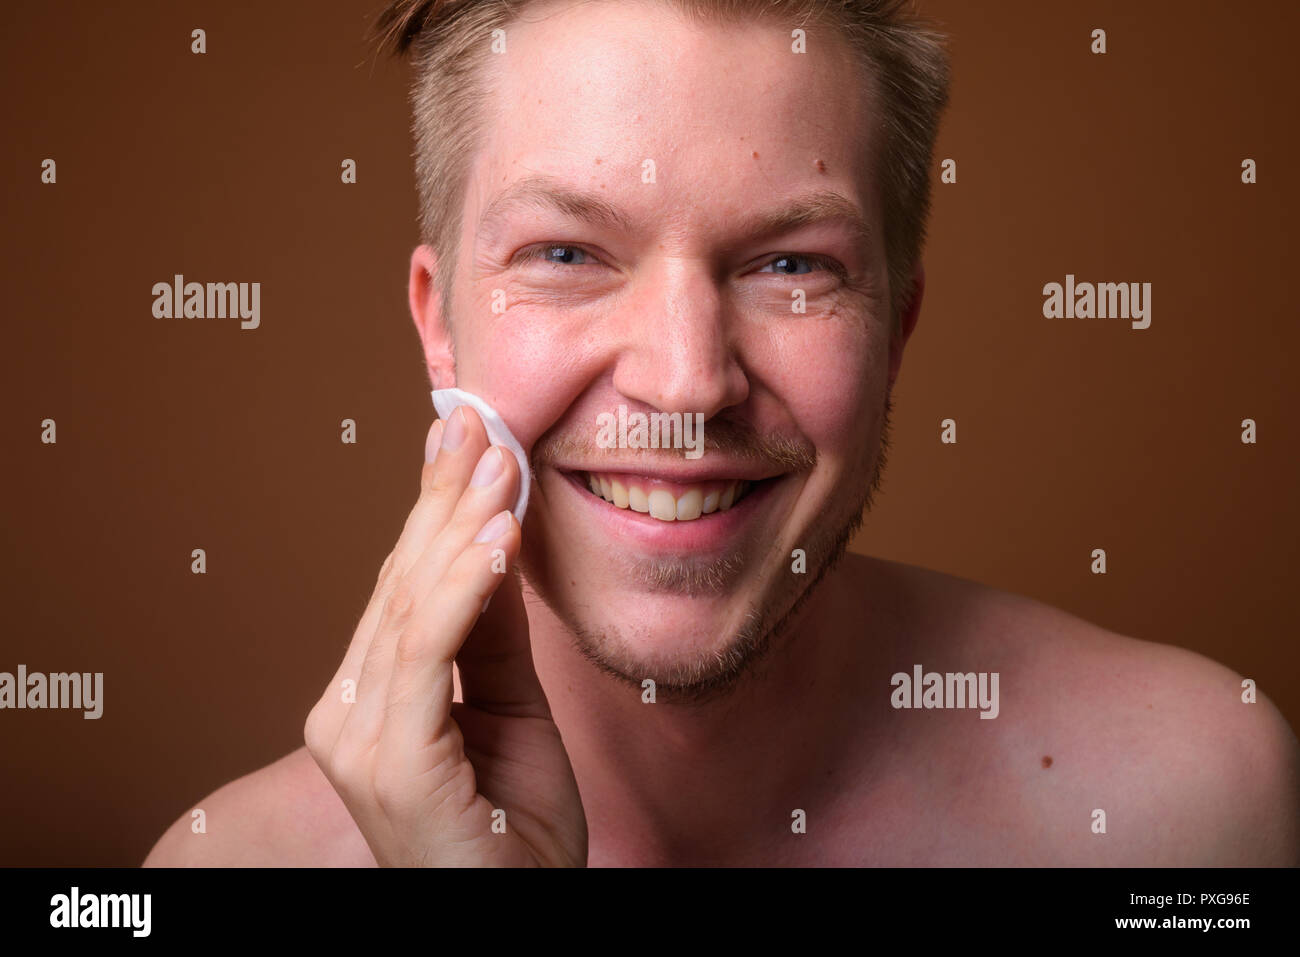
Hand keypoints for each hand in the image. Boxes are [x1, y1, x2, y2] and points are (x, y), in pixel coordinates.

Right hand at [304, 406, 586, 865]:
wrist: (518, 914)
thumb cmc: (516, 828)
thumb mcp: (512, 707)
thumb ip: (493, 629)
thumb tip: (495, 538)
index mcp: (369, 700)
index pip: (403, 587)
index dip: (434, 509)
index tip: (462, 439)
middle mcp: (348, 714)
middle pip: (401, 584)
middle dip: (445, 500)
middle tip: (482, 426)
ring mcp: (361, 742)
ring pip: (410, 609)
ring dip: (459, 527)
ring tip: (499, 463)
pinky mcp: (393, 765)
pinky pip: (427, 657)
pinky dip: (465, 590)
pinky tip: (497, 538)